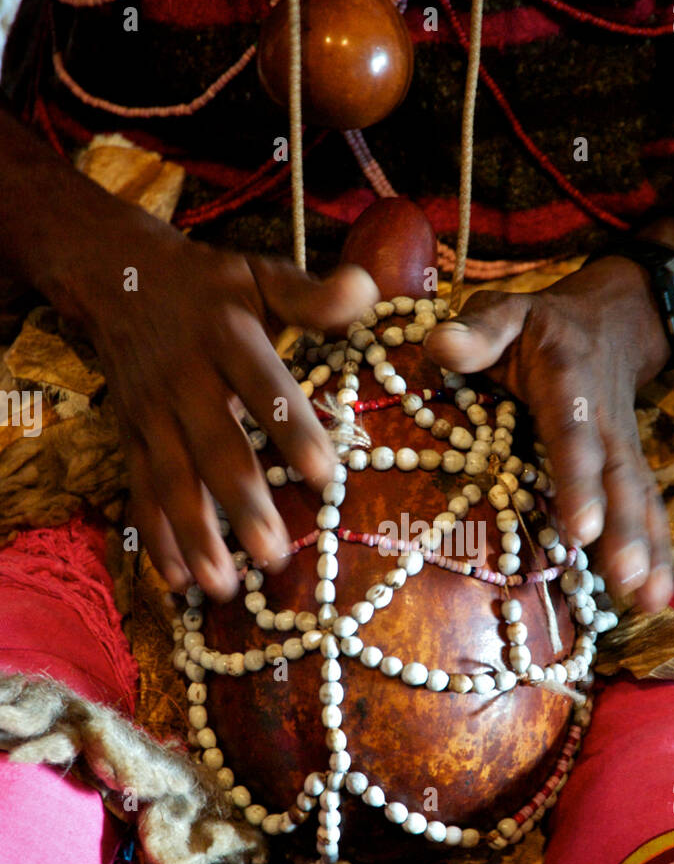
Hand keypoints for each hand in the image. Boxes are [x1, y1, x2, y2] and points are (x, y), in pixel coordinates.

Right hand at [49, 206, 376, 599]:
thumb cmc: (209, 285)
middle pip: (215, 449)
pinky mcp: (131, 439)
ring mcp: (153, 416)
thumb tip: (368, 290)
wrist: (116, 278)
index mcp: (226, 337)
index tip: (326, 476)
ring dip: (196, 538)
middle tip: (274, 556)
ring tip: (224, 588)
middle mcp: (185, 381)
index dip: (293, 431)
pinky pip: (142, 494)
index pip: (264, 388)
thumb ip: (312, 294)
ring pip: (173, 483)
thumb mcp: (260, 275)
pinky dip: (157, 540)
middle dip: (242, 506)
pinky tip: (179, 584)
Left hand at [425, 257, 673, 612]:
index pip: (573, 436)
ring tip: (646, 600)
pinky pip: (648, 511)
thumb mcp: (508, 311)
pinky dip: (657, 553)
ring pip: (639, 501)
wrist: (610, 321)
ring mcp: (623, 450)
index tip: (582, 528)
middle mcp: (605, 424)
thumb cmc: (539, 327)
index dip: (579, 482)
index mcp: (569, 385)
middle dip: (623, 532)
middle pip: (617, 481)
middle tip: (625, 579)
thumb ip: (479, 329)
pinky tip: (655, 597)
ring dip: (646, 551)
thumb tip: (443, 347)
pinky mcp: (629, 470)